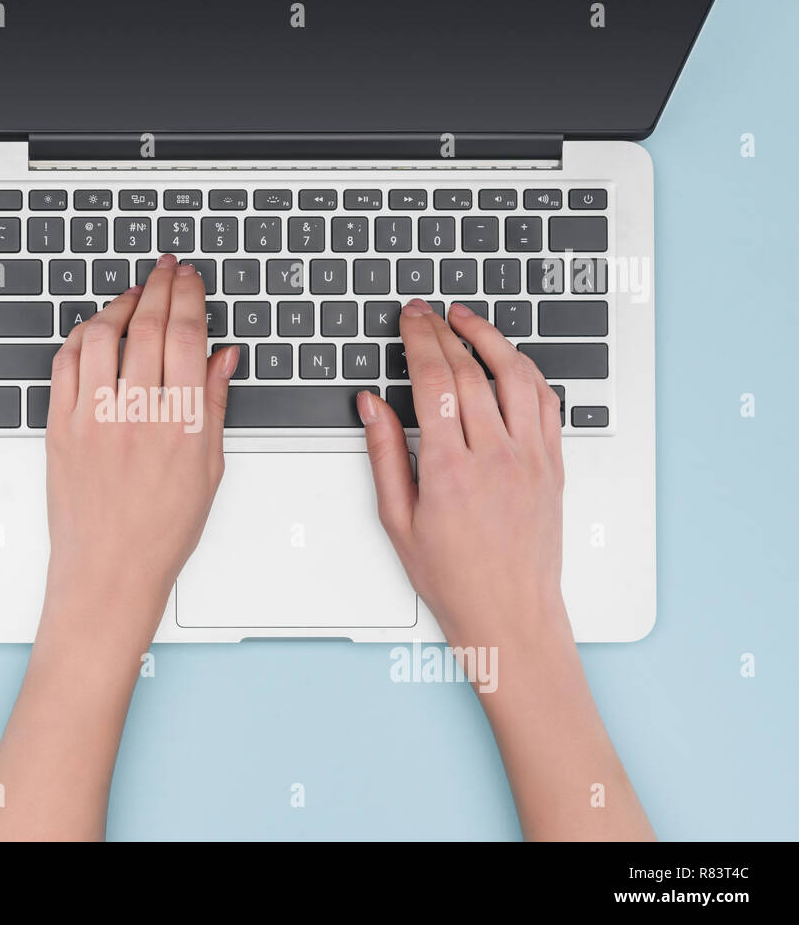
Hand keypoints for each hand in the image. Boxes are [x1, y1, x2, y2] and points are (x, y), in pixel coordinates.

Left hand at [40, 253, 238, 653]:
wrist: (109, 571)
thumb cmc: (161, 530)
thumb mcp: (208, 469)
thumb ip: (215, 406)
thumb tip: (223, 356)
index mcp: (182, 425)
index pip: (188, 336)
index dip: (189, 296)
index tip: (191, 278)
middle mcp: (137, 415)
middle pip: (149, 326)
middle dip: (160, 286)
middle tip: (167, 268)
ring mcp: (93, 419)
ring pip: (102, 335)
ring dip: (119, 304)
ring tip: (133, 295)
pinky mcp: (60, 427)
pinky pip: (65, 364)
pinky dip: (80, 337)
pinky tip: (95, 330)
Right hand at [359, 300, 652, 840]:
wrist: (509, 612)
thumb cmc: (452, 577)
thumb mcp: (397, 520)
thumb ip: (383, 454)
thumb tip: (371, 405)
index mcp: (449, 471)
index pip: (434, 382)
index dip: (420, 339)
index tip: (410, 317)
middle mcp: (495, 457)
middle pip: (471, 371)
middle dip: (444, 332)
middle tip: (426, 311)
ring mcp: (531, 459)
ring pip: (516, 376)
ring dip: (491, 339)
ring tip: (468, 319)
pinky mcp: (553, 465)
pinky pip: (545, 403)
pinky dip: (526, 371)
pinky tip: (508, 359)